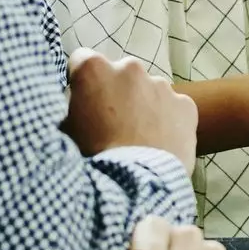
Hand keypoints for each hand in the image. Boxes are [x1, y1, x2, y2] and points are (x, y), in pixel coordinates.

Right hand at [64, 48, 198, 172]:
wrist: (133, 189)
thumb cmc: (90, 160)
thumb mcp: (63, 132)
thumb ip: (69, 109)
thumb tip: (71, 107)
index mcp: (95, 69)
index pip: (82, 60)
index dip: (80, 81)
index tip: (82, 101)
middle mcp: (130, 68)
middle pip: (119, 74)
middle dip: (115, 92)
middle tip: (110, 125)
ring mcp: (161, 85)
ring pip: (148, 90)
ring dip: (142, 106)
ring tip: (136, 139)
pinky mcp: (185, 105)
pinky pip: (174, 108)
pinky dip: (167, 120)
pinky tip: (158, 143)